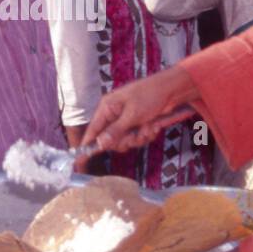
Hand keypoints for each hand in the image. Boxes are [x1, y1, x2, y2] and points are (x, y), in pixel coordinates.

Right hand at [81, 67, 196, 152]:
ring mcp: (126, 121)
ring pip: (126, 141)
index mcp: (107, 108)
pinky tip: (154, 125)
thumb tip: (100, 144)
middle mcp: (114, 115)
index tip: (80, 161)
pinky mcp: (137, 125)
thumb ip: (115, 131)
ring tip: (149, 126)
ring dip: (139, 137)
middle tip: (136, 134)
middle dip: (125, 140)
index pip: (93, 130)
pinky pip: (137, 138)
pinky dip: (147, 134)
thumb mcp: (132, 114)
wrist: (172, 90)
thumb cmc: (150, 95)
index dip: (88, 145)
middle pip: (110, 140)